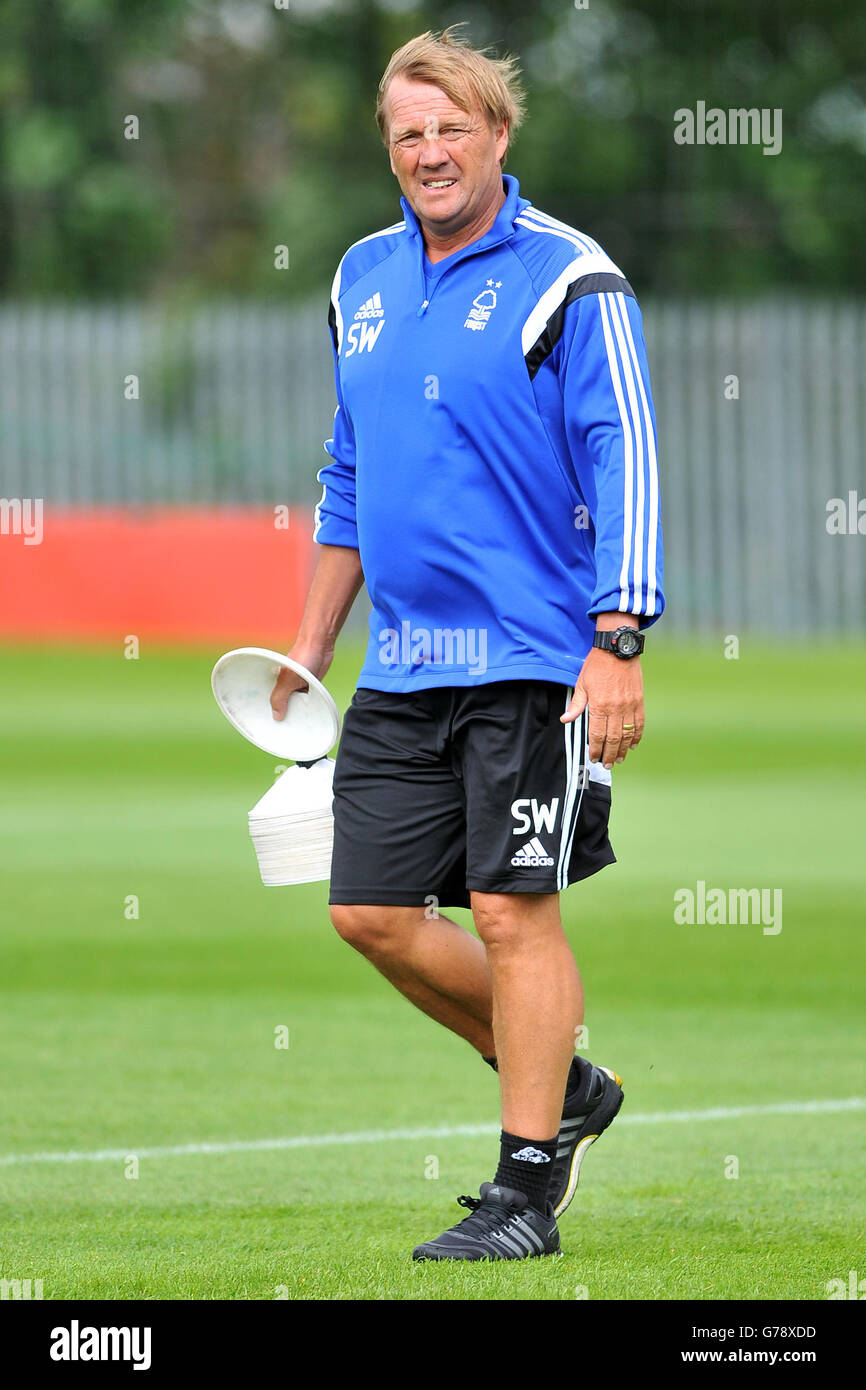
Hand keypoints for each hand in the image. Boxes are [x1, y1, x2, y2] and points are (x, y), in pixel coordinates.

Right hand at [270, 644, 333, 721]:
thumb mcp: (287, 680)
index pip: (270, 703)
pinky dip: (309, 706)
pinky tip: (310, 716)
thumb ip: (280, 698)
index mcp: (276, 684)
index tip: (271, 728)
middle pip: (284, 706)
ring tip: (299, 727)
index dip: (270, 714)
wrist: (320, 646)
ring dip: (299, 712)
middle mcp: (285, 687)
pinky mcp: (310, 687)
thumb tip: (276, 717)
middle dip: (285, 715)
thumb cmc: (302, 658)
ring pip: (297, 705)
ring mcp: (298, 687)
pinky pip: (308, 701)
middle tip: (287, 730)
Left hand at [561, 647, 643, 768]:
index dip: (596, 750)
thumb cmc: (597, 665)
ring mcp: (629, 705)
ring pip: (627, 734)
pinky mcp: (639, 701)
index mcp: (599, 705)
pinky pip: (639, 723)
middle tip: (606, 765)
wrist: (618, 649)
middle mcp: (616, 708)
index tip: (594, 758)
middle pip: (613, 739)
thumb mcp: (581, 684)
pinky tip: (632, 745)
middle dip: (609, 755)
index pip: (597, 735)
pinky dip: (636, 736)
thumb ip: (576, 705)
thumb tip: (565, 720)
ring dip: (622, 750)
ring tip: (618, 760)